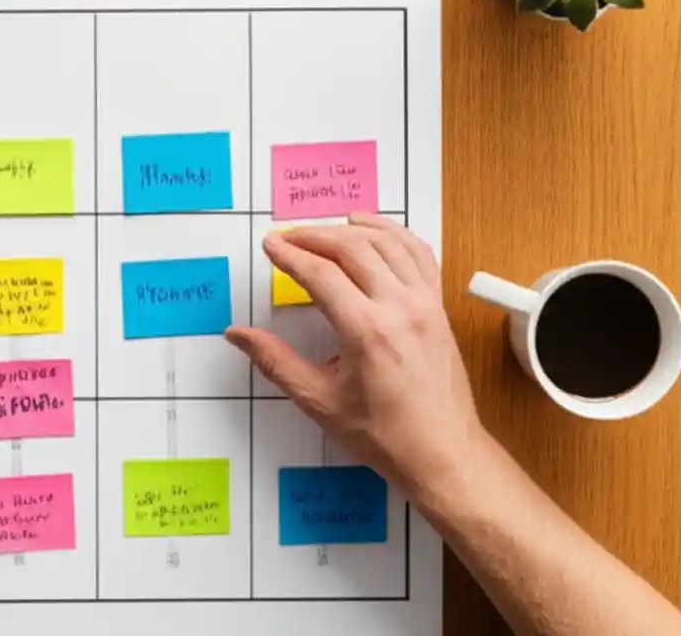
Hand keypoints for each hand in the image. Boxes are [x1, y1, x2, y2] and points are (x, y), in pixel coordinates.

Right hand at [225, 213, 483, 494]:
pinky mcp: (438, 308)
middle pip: (353, 248)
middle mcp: (400, 308)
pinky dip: (395, 235)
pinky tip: (376, 232)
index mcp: (367, 332)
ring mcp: (425, 304)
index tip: (270, 245)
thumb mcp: (320, 401)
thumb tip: (237, 335)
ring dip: (353, 228)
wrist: (442, 453)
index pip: (321, 274)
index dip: (290, 255)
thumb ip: (276, 362)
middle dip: (314, 236)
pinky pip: (419, 255)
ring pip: (388, 243)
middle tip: (287, 237)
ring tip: (325, 227)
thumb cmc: (384, 435)